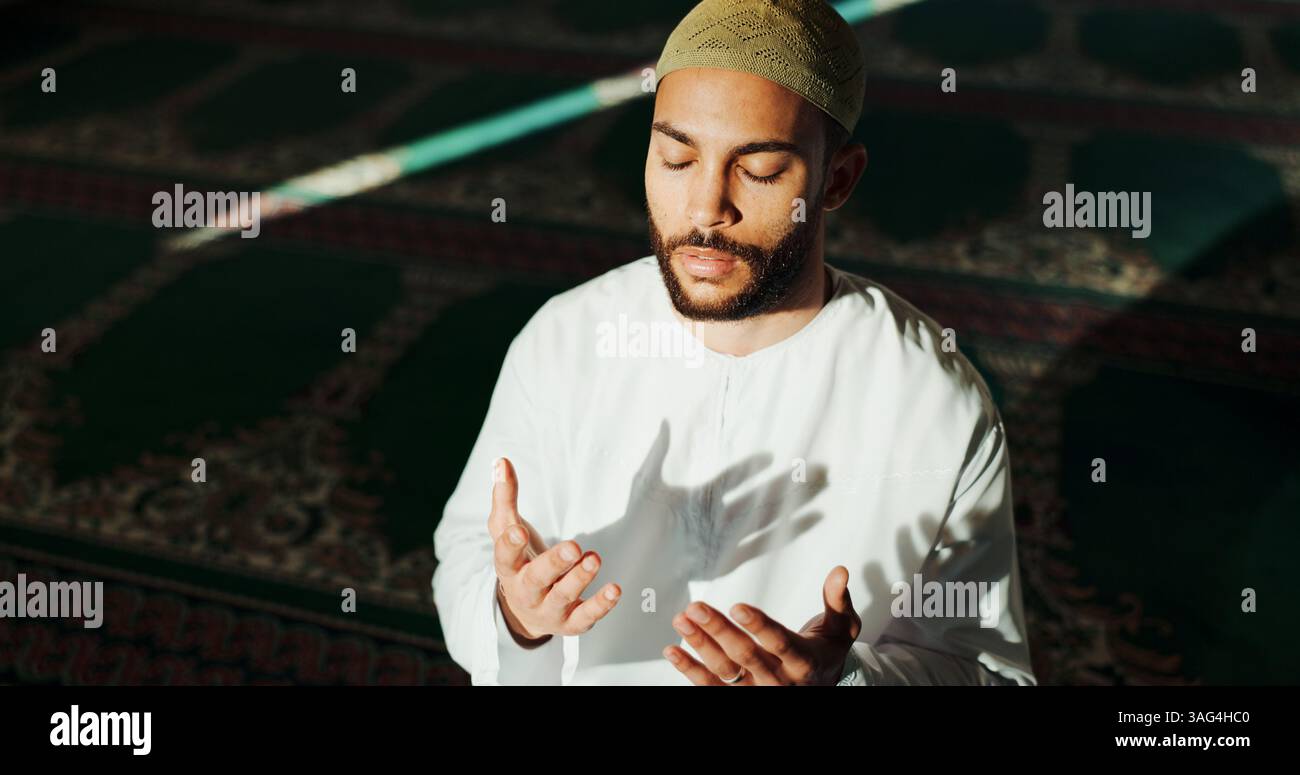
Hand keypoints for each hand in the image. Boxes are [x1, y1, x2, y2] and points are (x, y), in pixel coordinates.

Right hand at [489, 457, 620, 643]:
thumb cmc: (518, 561)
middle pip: (537, 579)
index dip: (510, 544)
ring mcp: (549, 609)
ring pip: (563, 596)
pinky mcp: (571, 622)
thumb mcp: (507, 529)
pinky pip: (586, 617)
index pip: (504, 556)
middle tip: (572, 547)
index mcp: (509, 568)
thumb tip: (501, 461)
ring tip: (594, 558)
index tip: (519, 529)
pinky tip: (615, 589)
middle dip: (554, 564)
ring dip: (580, 579)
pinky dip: (601, 605)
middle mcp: (526, 591)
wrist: (525, 610)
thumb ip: (505, 497)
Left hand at [662, 566, 860, 684]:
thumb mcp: (841, 628)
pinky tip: (673, 651)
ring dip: (700, 646)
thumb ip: (838, 600)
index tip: (737, 606)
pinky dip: (690, 671)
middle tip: (695, 607)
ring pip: (725, 672)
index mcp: (804, 661)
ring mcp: (757, 692)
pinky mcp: (740, 697)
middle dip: (718, 630)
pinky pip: (712, 687)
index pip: (779, 643)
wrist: (824, 687)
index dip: (758, 625)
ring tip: (681, 621)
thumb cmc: (827, 651)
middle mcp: (779, 680)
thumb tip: (840, 570)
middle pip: (745, 655)